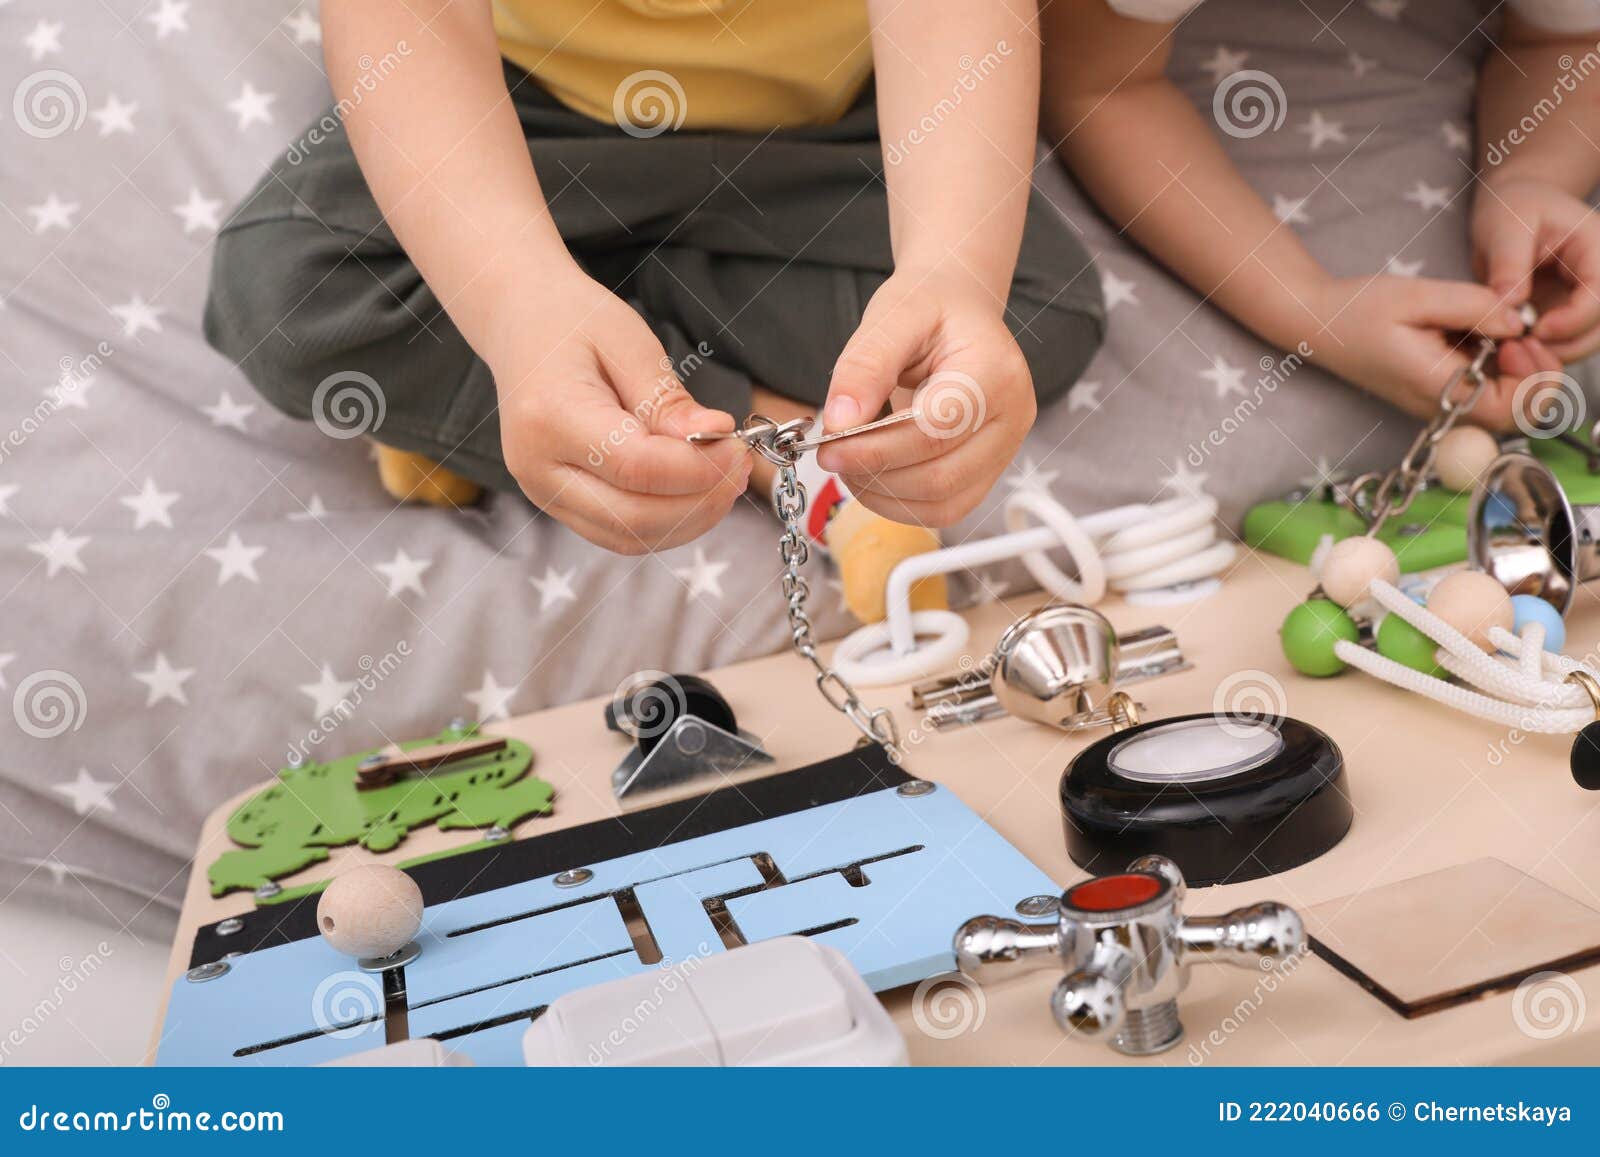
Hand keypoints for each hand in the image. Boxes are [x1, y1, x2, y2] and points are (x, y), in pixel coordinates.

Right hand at [488, 265, 748, 553]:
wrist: (520, 324)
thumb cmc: (573, 322)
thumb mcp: (628, 341)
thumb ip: (668, 400)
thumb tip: (716, 438)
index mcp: (549, 417)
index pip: (635, 467)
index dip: (697, 467)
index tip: (737, 445)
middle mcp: (537, 467)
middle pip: (633, 517)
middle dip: (701, 499)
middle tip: (741, 464)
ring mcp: (544, 493)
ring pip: (631, 537)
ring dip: (691, 519)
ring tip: (726, 477)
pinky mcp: (559, 504)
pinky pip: (622, 533)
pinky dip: (669, 522)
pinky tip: (697, 490)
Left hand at [815, 271, 1034, 526]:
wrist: (958, 306)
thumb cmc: (928, 305)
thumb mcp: (891, 316)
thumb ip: (865, 367)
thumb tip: (838, 424)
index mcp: (995, 372)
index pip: (934, 431)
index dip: (876, 448)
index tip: (828, 445)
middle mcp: (1013, 417)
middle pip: (940, 476)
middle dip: (876, 474)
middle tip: (831, 456)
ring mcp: (1006, 449)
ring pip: (943, 504)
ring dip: (884, 495)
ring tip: (851, 462)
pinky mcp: (989, 470)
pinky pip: (945, 508)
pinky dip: (901, 502)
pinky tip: (874, 474)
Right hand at [1306, 275, 1531, 429]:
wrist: (1315, 324)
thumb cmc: (1356, 310)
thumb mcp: (1417, 295)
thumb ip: (1474, 306)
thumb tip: (1519, 323)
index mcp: (1434, 386)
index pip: (1509, 409)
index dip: (1532, 378)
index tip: (1519, 338)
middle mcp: (1437, 406)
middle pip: (1512, 414)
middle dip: (1532, 375)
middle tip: (1518, 333)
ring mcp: (1435, 405)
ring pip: (1500, 404)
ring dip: (1514, 368)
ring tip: (1494, 327)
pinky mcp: (1433, 395)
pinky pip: (1480, 392)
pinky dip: (1494, 366)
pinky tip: (1476, 335)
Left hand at [1472, 176, 1599, 368]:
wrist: (1513, 211)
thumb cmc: (1512, 208)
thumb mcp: (1505, 225)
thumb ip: (1509, 263)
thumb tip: (1510, 303)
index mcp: (1597, 248)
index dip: (1573, 320)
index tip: (1534, 331)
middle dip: (1565, 345)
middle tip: (1520, 349)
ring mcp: (1586, 297)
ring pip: (1588, 340)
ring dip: (1554, 353)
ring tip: (1513, 349)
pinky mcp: (1570, 314)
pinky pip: (1567, 342)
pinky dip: (1543, 351)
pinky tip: (1514, 347)